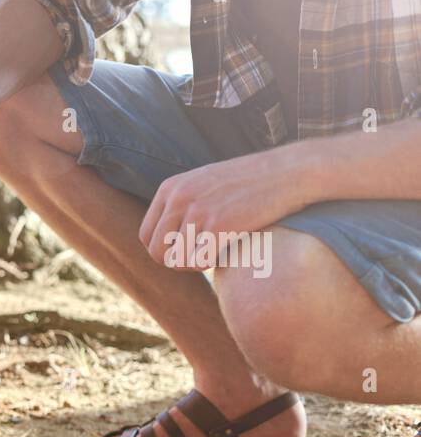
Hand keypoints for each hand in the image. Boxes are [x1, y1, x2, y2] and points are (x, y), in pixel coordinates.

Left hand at [140, 153, 306, 269]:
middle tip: (201, 254)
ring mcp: (197, 210)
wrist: (289, 172)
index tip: (188, 248)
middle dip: (176, 261)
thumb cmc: (248, 183)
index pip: (146, 236)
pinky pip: (197, 263)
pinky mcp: (219, 225)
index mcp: (170, 188)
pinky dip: (209, 265)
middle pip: (156, 252)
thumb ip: (180, 204)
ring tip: (214, 251)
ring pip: (176, 261)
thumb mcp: (203, 183)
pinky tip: (225, 251)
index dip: (165, 250)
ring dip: (194, 264)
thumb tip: (161, 242)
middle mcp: (178, 198)